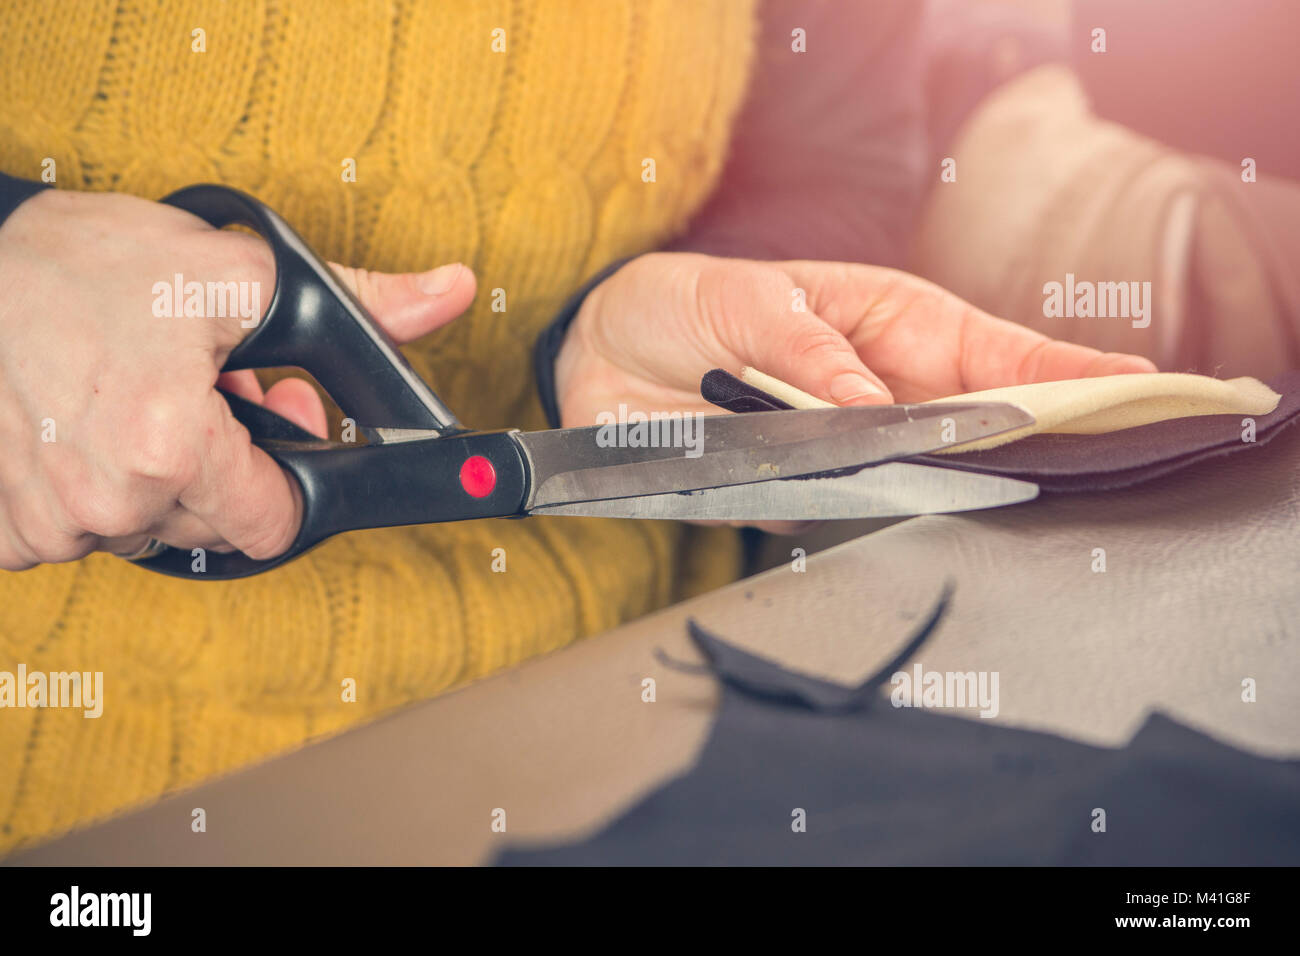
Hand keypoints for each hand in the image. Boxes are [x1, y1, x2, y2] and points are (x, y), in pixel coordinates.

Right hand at [0, 188, 474, 569]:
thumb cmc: (76, 266)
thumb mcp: (233, 271)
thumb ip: (357, 302)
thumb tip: (447, 294)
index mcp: (174, 450)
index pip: (275, 525)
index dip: (282, 476)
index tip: (263, 433)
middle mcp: (110, 501)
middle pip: (213, 525)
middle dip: (221, 465)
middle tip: (199, 396)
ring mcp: (48, 523)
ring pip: (145, 528)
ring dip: (152, 477)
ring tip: (134, 399)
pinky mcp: (1, 531)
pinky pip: (73, 532)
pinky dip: (86, 489)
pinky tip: (81, 426)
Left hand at [554, 253, 1154, 528]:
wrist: (601, 354)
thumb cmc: (687, 304)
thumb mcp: (744, 300)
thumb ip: (806, 350)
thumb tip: (867, 406)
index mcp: (883, 324)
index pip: (986, 349)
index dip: (1055, 370)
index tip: (1126, 387)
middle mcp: (875, 389)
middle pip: (971, 423)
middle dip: (1030, 440)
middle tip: (1094, 455)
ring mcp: (838, 446)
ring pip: (913, 478)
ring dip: (946, 489)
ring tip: (1009, 494)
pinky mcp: (789, 491)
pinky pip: (836, 516)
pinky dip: (855, 523)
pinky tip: (886, 522)